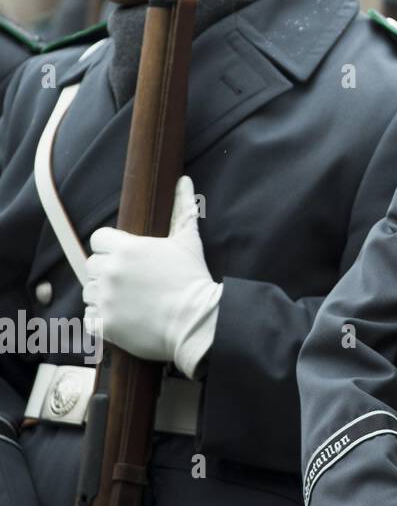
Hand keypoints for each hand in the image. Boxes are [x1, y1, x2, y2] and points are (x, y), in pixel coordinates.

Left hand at [84, 176, 221, 378]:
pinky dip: (103, 318)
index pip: (97, 239)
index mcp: (126, 249)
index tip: (127, 258)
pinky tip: (126, 317)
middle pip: (92, 265)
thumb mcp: (189, 241)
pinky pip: (90, 317)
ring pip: (89, 291)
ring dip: (104, 295)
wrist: (198, 321)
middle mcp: (111, 272)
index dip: (111, 247)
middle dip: (108, 272)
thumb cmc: (193, 279)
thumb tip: (184, 181)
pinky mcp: (104, 324)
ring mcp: (105, 299)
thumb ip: (183, 209)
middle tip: (133, 282)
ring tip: (131, 300)